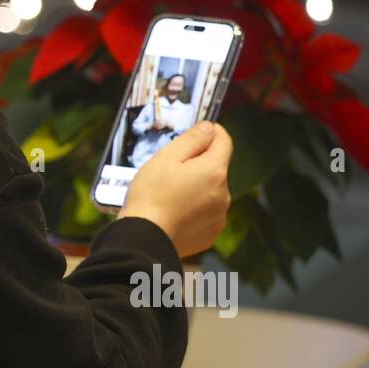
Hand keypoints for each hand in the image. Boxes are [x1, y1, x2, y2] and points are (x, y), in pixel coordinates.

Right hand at [118, 121, 232, 258]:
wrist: (144, 239)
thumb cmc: (150, 196)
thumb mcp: (166, 158)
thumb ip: (191, 139)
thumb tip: (209, 128)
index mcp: (214, 171)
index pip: (224, 141)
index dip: (211, 132)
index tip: (198, 132)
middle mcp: (224, 193)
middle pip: (216, 167)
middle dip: (198, 164)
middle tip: (170, 170)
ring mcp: (219, 215)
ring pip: (211, 190)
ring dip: (196, 186)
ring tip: (169, 195)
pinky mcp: (211, 233)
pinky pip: (206, 212)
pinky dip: (194, 208)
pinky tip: (174, 211)